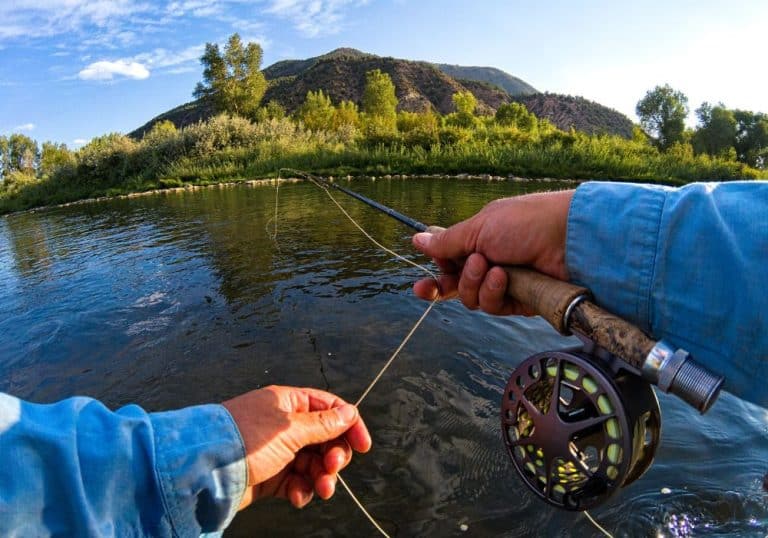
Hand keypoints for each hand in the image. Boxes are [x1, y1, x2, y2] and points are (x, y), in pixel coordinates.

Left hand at [223, 385, 370, 509]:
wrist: (204, 469)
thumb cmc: (246, 439)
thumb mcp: (290, 429)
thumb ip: (323, 424)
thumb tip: (350, 413)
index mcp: (289, 404)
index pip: (330, 409)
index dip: (349, 426)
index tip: (363, 446)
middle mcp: (285, 425)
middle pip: (325, 439)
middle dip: (334, 457)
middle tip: (332, 469)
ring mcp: (277, 451)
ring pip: (313, 464)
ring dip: (321, 477)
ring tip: (320, 489)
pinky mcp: (270, 475)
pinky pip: (296, 482)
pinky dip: (301, 490)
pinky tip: (296, 496)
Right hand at [412, 190, 573, 314]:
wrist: (568, 239)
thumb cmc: (525, 223)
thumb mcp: (479, 228)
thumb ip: (446, 241)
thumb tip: (417, 240)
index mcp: (479, 240)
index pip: (450, 261)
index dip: (436, 273)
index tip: (421, 285)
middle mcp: (491, 262)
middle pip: (457, 285)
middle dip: (445, 286)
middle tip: (430, 289)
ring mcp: (505, 283)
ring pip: (472, 298)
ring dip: (473, 283)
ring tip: (489, 267)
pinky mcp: (520, 300)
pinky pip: (494, 306)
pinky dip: (494, 293)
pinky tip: (503, 278)